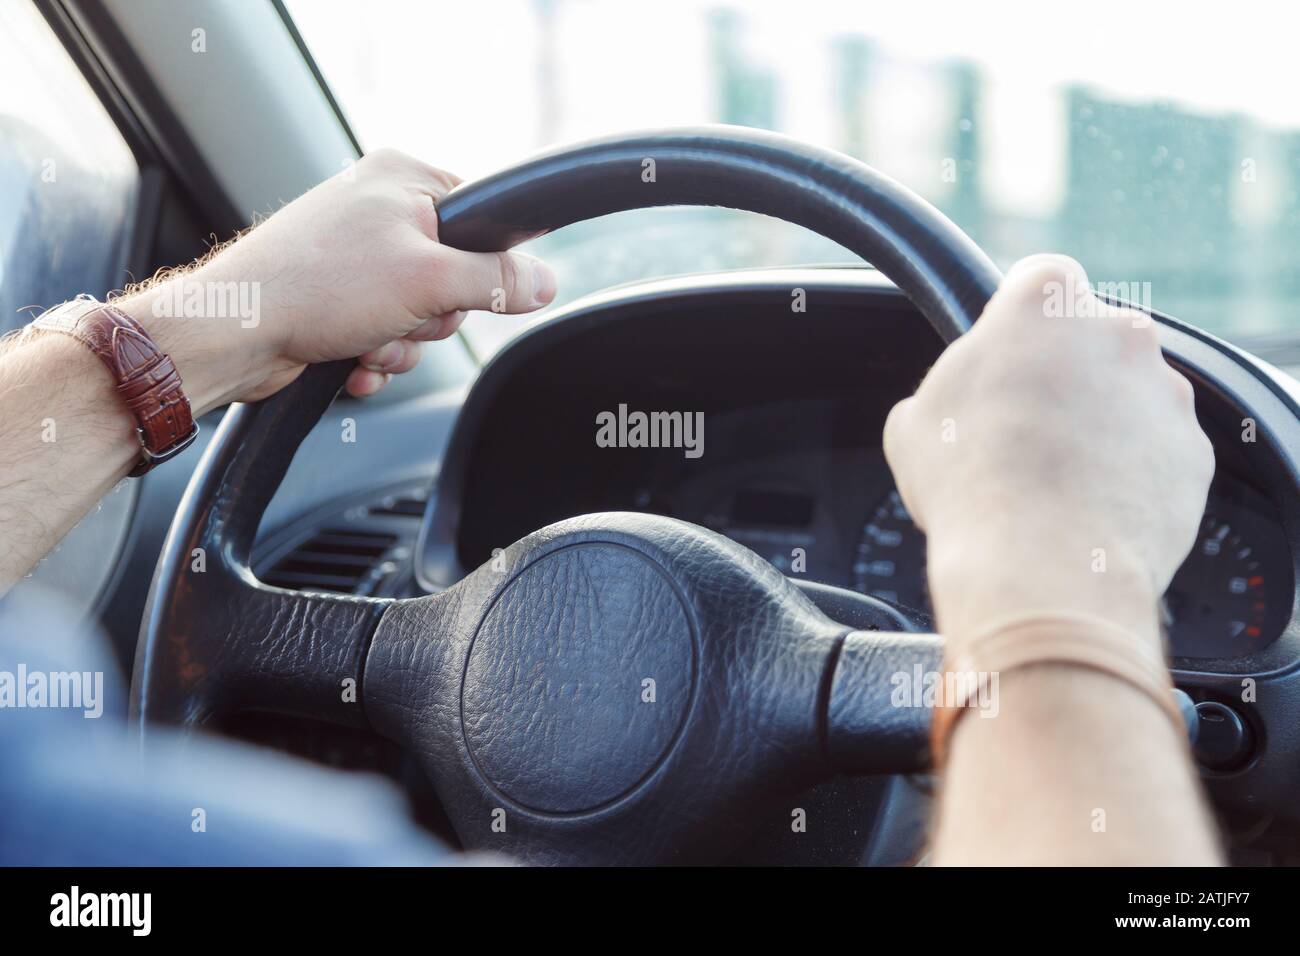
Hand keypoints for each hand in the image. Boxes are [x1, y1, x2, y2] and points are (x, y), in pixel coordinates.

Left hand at [119, 148, 555, 409]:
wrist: (234, 334)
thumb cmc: (315, 286)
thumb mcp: (429, 280)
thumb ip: (496, 279)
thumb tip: (546, 282)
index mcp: (402, 178)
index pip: (481, 218)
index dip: (480, 265)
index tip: (458, 288)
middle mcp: (379, 209)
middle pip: (455, 277)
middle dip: (431, 317)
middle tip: (401, 316)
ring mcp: (357, 257)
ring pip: (422, 315)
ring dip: (403, 344)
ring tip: (366, 340)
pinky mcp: (338, 299)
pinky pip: (388, 334)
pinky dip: (377, 356)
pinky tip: (352, 360)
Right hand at [883, 254, 1213, 644]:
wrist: (1041, 565)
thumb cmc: (971, 485)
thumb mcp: (915, 422)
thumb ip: (951, 385)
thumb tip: (958, 401)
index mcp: (1044, 303)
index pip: (1039, 278)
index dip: (1019, 318)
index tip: (1007, 352)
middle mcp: (1118, 331)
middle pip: (1092, 337)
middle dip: (1066, 374)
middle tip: (1023, 427)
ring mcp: (1166, 392)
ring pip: (1131, 395)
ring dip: (1101, 424)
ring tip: (1056, 480)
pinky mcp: (1193, 452)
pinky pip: (1159, 451)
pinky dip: (1132, 473)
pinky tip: (1090, 508)